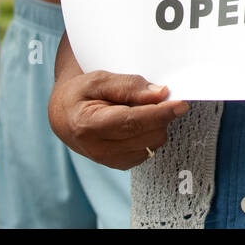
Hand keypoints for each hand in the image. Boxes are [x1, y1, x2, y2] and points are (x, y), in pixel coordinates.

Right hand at [48, 71, 188, 169]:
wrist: (64, 115)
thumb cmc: (80, 94)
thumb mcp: (98, 80)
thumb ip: (128, 86)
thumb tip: (160, 93)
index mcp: (88, 125)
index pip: (133, 122)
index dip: (160, 113)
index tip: (180, 104)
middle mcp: (98, 149)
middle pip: (148, 134)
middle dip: (159, 115)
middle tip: (154, 97)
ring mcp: (109, 160)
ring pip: (152, 144)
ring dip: (155, 125)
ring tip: (138, 109)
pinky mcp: (120, 164)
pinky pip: (149, 150)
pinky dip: (149, 134)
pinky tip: (136, 123)